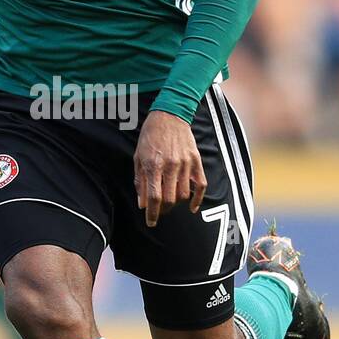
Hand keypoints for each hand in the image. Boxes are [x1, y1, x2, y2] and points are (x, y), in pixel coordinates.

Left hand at [134, 110, 206, 227]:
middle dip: (163, 210)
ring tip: (169, 202)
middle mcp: (171, 166)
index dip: (152, 214)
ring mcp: (186, 163)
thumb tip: (142, 204)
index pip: (154, 197)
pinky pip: (201, 186)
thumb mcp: (138, 157)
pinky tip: (192, 207)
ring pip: (184, 195)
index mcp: (154, 165)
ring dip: (176, 203)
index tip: (151, 222)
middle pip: (170, 199)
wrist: (169, 115)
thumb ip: (141, 181)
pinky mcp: (196, 161)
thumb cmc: (150, 136)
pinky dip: (197, 200)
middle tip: (159, 212)